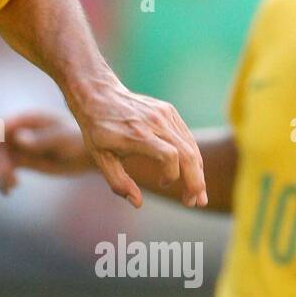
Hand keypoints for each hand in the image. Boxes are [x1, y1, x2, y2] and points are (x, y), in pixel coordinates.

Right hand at [0, 110, 92, 192]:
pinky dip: (2, 181)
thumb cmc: (80, 141)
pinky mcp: (22, 160)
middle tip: (8, 178)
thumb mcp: (63, 140)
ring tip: (11, 186)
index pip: (0, 126)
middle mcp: (20, 131)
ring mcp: (19, 146)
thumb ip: (42, 139)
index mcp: (28, 119)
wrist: (90, 155)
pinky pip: (5, 170)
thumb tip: (18, 139)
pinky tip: (9, 191)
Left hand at [65, 77, 206, 209]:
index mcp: (138, 134)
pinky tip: (191, 173)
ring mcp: (165, 114)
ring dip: (198, 172)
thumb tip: (137, 203)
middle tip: (197, 202)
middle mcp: (155, 122)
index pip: (169, 155)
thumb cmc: (97, 130)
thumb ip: (118, 182)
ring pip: (191, 146)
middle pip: (187, 153)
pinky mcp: (169, 111)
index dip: (172, 175)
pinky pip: (187, 137)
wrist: (99, 94)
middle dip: (196, 181)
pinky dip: (192, 157)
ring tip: (197, 193)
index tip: (163, 184)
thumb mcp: (100, 159)